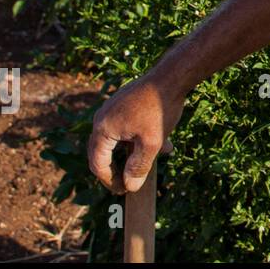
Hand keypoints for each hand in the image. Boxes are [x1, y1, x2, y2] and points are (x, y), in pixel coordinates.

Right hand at [88, 74, 184, 194]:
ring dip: (135, 153)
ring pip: (119, 140)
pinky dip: (139, 139)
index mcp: (103, 129)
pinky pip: (126, 128)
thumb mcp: (151, 143)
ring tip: (156, 160)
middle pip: (104, 153)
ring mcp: (112, 110)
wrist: (171, 77)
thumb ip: (138, 166)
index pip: (98, 164)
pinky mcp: (124, 104)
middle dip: (120, 168)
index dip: (109, 181)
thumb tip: (130, 186)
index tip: (123, 191)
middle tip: (132, 182)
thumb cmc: (160, 109)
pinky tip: (164, 144)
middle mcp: (102, 118)